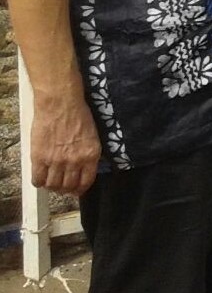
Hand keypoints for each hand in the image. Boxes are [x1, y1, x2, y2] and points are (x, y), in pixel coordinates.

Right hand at [31, 81, 100, 196]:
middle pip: (68, 186)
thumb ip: (89, 154)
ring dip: (52, 186)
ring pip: (53, 185)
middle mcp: (75, 161)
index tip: (76, 190)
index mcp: (91, 155)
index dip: (80, 189)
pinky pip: (38, 179)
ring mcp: (56, 161)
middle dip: (65, 189)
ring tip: (51, 181)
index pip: (86, 182)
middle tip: (62, 186)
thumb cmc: (78, 114)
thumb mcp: (93, 136)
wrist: (60, 103)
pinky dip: (39, 181)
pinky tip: (40, 176)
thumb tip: (84, 169)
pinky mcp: (40, 158)